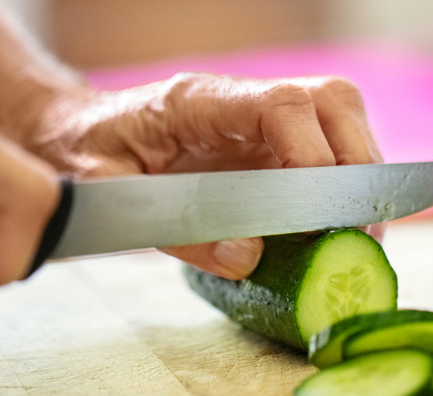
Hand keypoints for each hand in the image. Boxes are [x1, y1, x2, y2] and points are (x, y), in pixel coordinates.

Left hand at [30, 73, 384, 278]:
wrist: (72, 131)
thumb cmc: (81, 153)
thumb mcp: (106, 193)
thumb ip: (173, 226)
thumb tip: (250, 257)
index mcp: (198, 102)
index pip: (283, 106)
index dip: (316, 157)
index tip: (321, 215)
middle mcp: (240, 101)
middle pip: (332, 102)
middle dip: (359, 164)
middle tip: (360, 229)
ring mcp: (258, 118)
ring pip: (340, 120)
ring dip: (360, 175)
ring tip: (356, 233)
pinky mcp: (266, 141)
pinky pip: (326, 146)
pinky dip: (343, 185)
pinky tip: (334, 225)